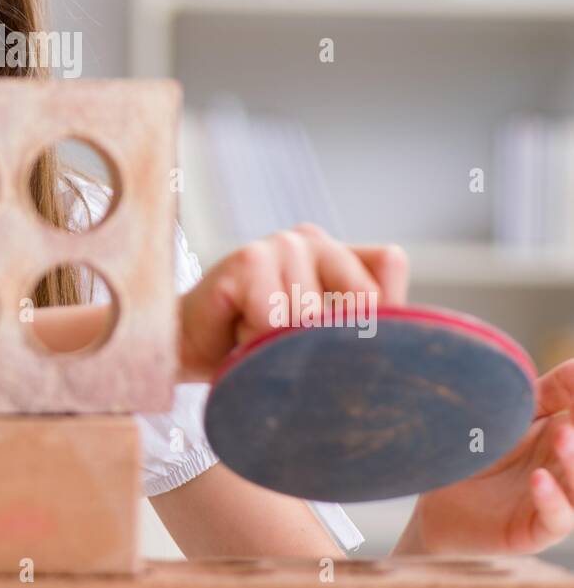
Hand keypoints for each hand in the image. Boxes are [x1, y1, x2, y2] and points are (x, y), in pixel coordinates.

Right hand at [177, 222, 409, 381]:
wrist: (189, 348)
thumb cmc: (255, 344)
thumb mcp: (319, 337)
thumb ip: (367, 312)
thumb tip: (398, 270)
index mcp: (336, 251)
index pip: (388, 269)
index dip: (373, 318)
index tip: (335, 343)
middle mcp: (310, 238)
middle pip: (359, 302)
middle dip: (321, 341)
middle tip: (282, 342)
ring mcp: (279, 244)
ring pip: (311, 317)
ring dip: (280, 345)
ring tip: (253, 335)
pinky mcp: (247, 258)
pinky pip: (273, 317)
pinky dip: (254, 338)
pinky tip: (235, 327)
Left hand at [407, 358, 573, 554]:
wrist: (436, 497)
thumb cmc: (478, 451)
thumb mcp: (512, 415)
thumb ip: (548, 392)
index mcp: (565, 436)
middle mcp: (566, 469)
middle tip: (570, 421)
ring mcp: (554, 501)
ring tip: (562, 438)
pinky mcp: (534, 530)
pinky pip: (556, 519)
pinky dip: (552, 500)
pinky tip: (538, 479)